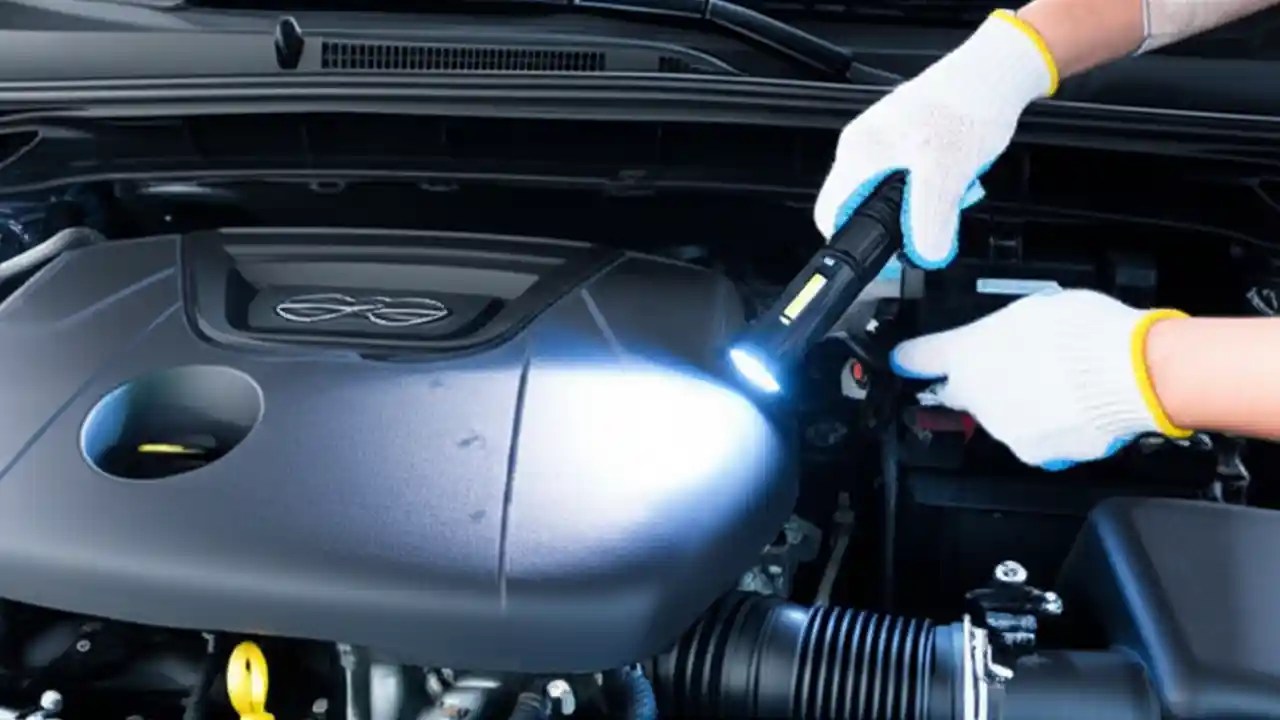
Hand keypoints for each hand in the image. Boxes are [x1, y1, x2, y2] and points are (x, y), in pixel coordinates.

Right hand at [812, 10, 1056, 268]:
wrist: (995, 71)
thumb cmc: (967, 106)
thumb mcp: (947, 176)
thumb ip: (929, 222)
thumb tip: (924, 255)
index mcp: (858, 154)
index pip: (831, 215)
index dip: (856, 243)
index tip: (888, 255)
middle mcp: (861, 145)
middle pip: (860, 208)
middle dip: (898, 224)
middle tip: (933, 221)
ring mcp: (881, 140)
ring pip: (886, 195)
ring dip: (920, 206)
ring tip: (949, 193)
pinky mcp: (902, 138)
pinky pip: (905, 178)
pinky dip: (930, 187)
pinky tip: (953, 179)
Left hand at [890, 289, 1191, 469]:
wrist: (1131, 374)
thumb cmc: (1087, 332)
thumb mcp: (1034, 309)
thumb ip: (1004, 330)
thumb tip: (1003, 336)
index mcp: (968, 351)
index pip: (919, 357)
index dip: (910, 359)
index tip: (902, 361)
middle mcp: (975, 394)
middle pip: (963, 390)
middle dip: (981, 381)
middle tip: (1018, 365)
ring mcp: (1002, 427)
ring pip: (999, 415)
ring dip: (1017, 403)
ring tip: (1058, 384)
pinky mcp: (1033, 453)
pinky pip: (1032, 438)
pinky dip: (1045, 427)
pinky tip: (1071, 407)